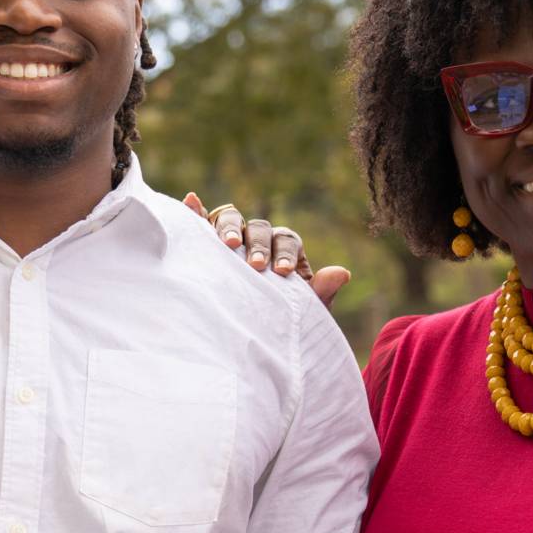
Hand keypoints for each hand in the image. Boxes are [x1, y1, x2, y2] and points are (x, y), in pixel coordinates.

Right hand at [185, 191, 351, 306]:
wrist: (255, 332)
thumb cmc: (280, 318)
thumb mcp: (303, 309)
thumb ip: (321, 291)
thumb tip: (342, 273)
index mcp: (286, 249)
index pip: (287, 240)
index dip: (285, 253)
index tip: (281, 272)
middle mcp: (260, 238)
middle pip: (260, 228)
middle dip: (258, 245)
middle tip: (255, 265)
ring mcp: (234, 238)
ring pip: (232, 219)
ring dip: (230, 228)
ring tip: (228, 244)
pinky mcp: (209, 243)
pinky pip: (202, 223)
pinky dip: (197, 211)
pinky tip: (190, 200)